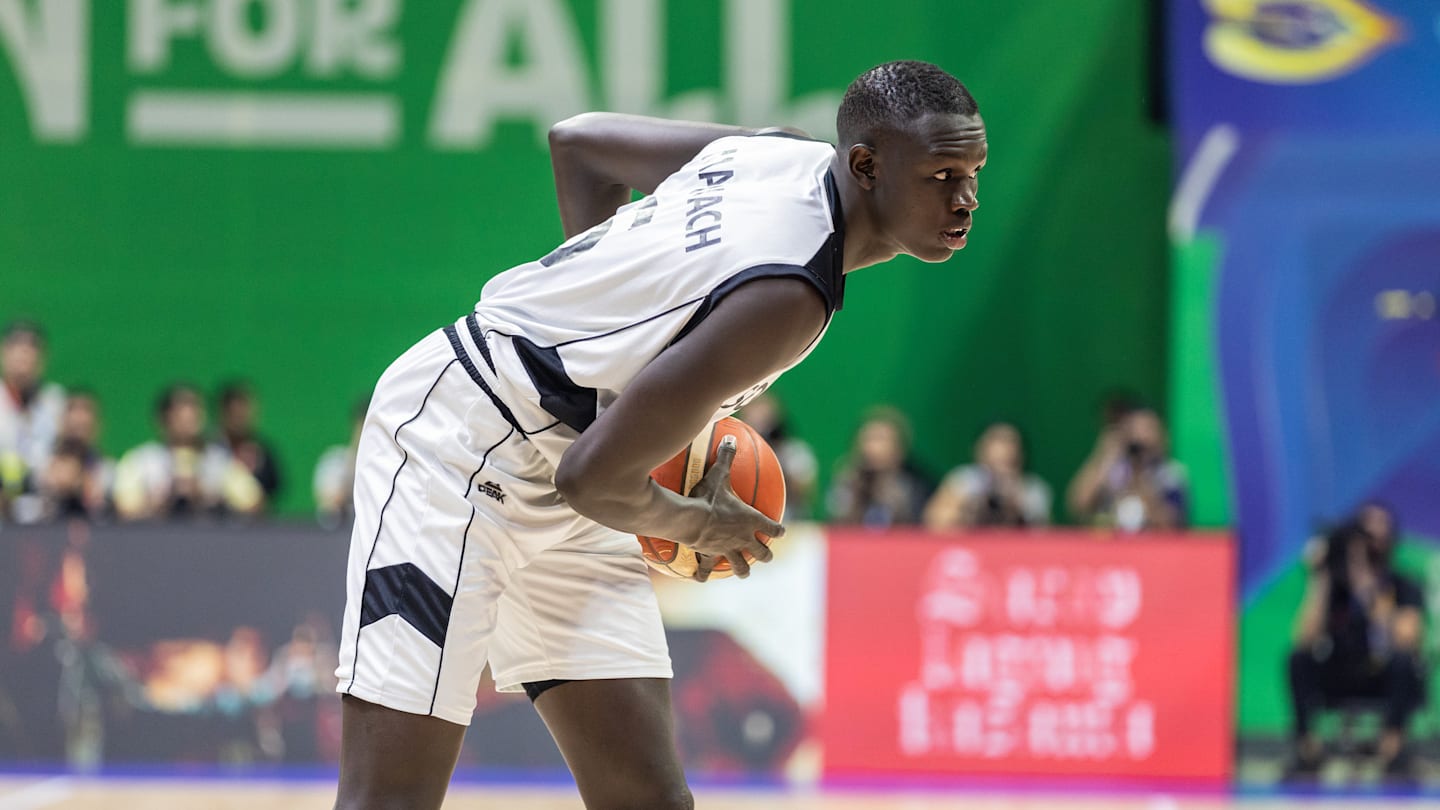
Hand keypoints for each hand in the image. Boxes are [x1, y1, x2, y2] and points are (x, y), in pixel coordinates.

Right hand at [685, 435, 783, 580]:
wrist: (691, 519)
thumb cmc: (708, 497)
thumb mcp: (718, 474)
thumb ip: (726, 457)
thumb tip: (730, 437)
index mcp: (750, 520)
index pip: (772, 528)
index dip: (778, 530)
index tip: (781, 531)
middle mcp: (743, 538)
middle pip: (762, 553)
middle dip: (765, 555)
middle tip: (765, 555)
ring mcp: (727, 550)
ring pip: (741, 567)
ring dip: (743, 570)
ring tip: (743, 573)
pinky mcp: (710, 556)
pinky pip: (707, 569)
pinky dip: (704, 574)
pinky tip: (700, 579)